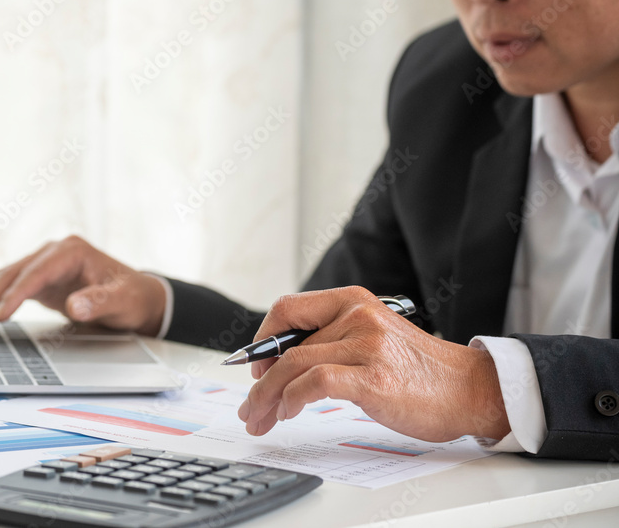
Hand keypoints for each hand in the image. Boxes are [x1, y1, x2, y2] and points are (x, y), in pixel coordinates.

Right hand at [0, 235, 166, 336]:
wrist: (138, 297)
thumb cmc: (133, 296)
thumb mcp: (124, 301)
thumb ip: (101, 302)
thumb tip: (76, 306)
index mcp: (72, 251)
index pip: (36, 272)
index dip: (15, 294)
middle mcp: (53, 253)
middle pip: (11, 274)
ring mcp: (44, 266)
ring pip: (4, 280)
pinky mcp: (40, 281)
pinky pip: (8, 289)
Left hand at [237, 286, 509, 441]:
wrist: (471, 389)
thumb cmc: (418, 370)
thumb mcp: (371, 338)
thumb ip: (333, 341)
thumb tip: (282, 363)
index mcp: (353, 301)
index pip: (287, 308)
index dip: (263, 339)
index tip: (257, 367)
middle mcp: (357, 316)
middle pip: (285, 344)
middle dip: (258, 380)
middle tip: (249, 406)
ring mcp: (366, 345)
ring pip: (293, 365)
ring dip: (266, 397)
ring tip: (260, 418)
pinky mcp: (374, 377)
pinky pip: (316, 382)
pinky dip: (292, 399)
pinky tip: (287, 414)